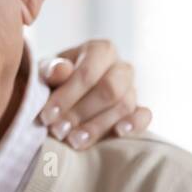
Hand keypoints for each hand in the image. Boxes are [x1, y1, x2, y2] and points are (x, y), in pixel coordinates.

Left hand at [36, 39, 151, 149]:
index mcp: (100, 51)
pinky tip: (118, 133)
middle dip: (81, 112)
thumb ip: (51, 70)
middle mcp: (121, 67)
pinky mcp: (138, 110)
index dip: (67, 96)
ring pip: (124, 105)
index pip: (88, 72)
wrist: (64, 96)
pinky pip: (145, 116)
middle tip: (58, 130)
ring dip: (97, 126)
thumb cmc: (54, 81)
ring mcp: (132, 89)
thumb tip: (61, 70)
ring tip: (73, 141)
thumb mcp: (46, 73)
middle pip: (110, 89)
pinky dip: (135, 124)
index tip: (47, 115)